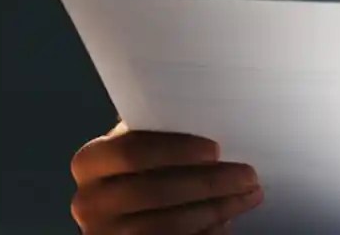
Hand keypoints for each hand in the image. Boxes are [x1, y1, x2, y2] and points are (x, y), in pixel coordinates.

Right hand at [70, 121, 262, 233]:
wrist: (127, 208)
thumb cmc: (149, 163)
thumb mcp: (146, 142)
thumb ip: (165, 129)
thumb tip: (216, 116)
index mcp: (91, 161)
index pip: (131, 152)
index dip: (176, 151)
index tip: (215, 149)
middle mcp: (90, 201)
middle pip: (155, 191)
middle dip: (209, 182)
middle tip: (247, 174)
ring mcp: (105, 232)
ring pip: (168, 224)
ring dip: (217, 208)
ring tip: (249, 194)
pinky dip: (206, 232)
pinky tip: (229, 220)